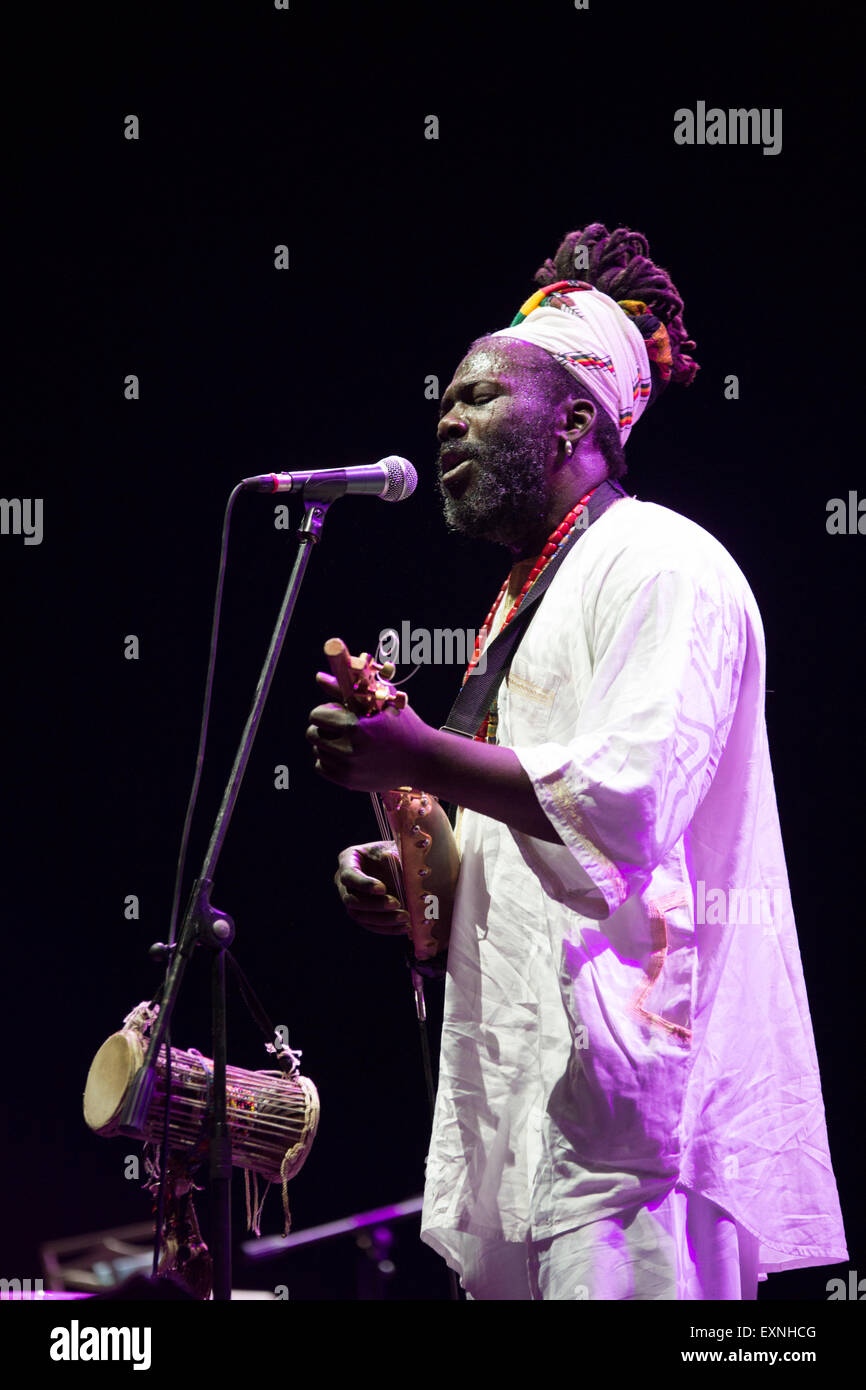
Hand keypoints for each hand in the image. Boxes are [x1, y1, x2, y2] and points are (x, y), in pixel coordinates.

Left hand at [307, 672, 434, 791]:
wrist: (422, 760)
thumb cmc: (404, 726)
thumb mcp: (379, 701)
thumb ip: (345, 689)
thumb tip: (319, 677)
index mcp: (355, 728)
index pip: (316, 716)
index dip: (326, 710)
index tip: (340, 711)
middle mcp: (348, 752)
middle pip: (313, 734)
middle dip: (324, 727)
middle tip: (343, 726)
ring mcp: (348, 770)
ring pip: (318, 751)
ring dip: (328, 743)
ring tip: (349, 740)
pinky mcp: (349, 782)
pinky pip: (322, 768)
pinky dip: (330, 760)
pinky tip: (348, 753)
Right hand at [334, 841, 410, 935]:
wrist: (398, 863)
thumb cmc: (394, 851)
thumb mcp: (394, 847)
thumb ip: (393, 853)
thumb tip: (391, 857)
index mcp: (348, 860)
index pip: (349, 875)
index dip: (364, 884)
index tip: (383, 889)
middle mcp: (345, 883)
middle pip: (352, 900)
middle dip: (375, 905)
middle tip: (397, 903)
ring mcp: (351, 900)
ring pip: (360, 916)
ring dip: (383, 920)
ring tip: (405, 917)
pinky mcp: (362, 915)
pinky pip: (371, 925)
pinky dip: (389, 928)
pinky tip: (406, 927)